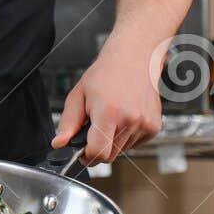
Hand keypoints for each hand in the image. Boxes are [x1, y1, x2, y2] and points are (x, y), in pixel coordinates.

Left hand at [52, 36, 162, 165]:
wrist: (135, 58)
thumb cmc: (106, 73)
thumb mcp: (78, 94)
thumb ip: (68, 123)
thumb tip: (59, 143)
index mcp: (109, 112)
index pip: (98, 153)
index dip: (86, 155)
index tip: (81, 149)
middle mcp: (131, 120)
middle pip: (109, 156)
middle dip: (98, 147)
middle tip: (94, 127)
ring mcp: (145, 125)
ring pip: (122, 151)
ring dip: (112, 141)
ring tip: (111, 116)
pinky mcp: (154, 127)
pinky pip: (135, 144)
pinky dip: (126, 136)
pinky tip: (123, 117)